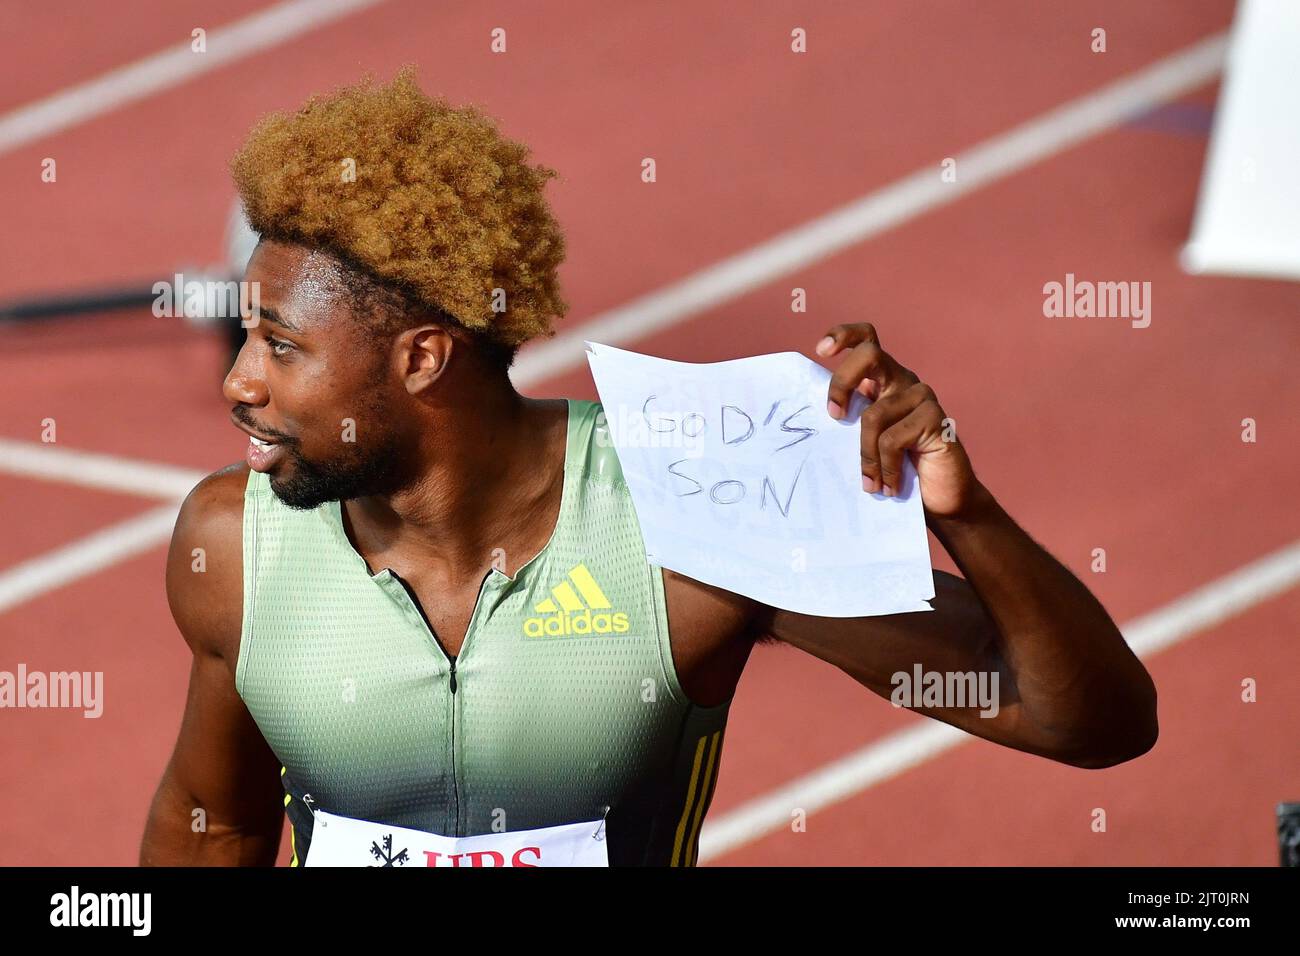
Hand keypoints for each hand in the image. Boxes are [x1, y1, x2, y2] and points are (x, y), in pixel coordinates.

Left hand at [817, 323, 978, 518]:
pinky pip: (893, 439)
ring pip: (873, 414)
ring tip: (871, 484)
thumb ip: (847, 424)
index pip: (866, 340)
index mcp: (882, 382)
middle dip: (842, 382)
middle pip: (869, 354)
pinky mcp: (936, 418)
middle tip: (834, 416)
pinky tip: (891, 486)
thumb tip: (806, 422)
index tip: (821, 351)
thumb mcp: (864, 443)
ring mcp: (921, 397)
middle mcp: (902, 381)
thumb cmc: (895, 472)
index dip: (843, 336)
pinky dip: (886, 468)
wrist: (940, 500)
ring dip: (866, 457)